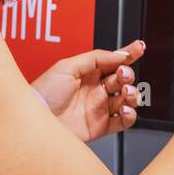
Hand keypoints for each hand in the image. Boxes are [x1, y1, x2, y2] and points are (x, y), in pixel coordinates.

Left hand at [31, 40, 146, 142]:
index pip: (114, 61)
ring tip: (125, 93)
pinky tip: (125, 109)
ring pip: (127, 99)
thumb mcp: (67, 66)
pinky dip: (130, 115)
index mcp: (88, 73)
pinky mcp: (100, 127)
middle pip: (123, 80)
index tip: (139, 47)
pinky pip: (123, 122)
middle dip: (128, 75)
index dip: (128, 54)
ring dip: (132, 94)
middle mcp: (95, 90)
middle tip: (122, 75)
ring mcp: (99, 108)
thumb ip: (96, 58)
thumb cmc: (43, 93)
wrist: (34, 120)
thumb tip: (119, 54)